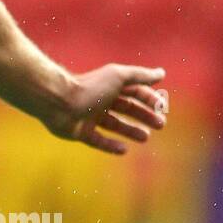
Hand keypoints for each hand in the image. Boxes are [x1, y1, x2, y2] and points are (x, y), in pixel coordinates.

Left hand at [43, 64, 166, 154]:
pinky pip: (98, 140)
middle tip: (160, 124)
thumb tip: (161, 73)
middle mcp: (100, 100)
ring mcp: (90, 116)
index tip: (162, 108)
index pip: (134, 91)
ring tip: (146, 137)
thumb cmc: (91, 87)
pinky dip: (111, 146)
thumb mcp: (118, 76)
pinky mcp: (81, 132)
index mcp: (108, 86)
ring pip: (114, 124)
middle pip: (126, 108)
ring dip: (131, 130)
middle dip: (144, 115)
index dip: (148, 99)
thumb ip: (140, 75)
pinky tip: (125, 150)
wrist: (60, 102)